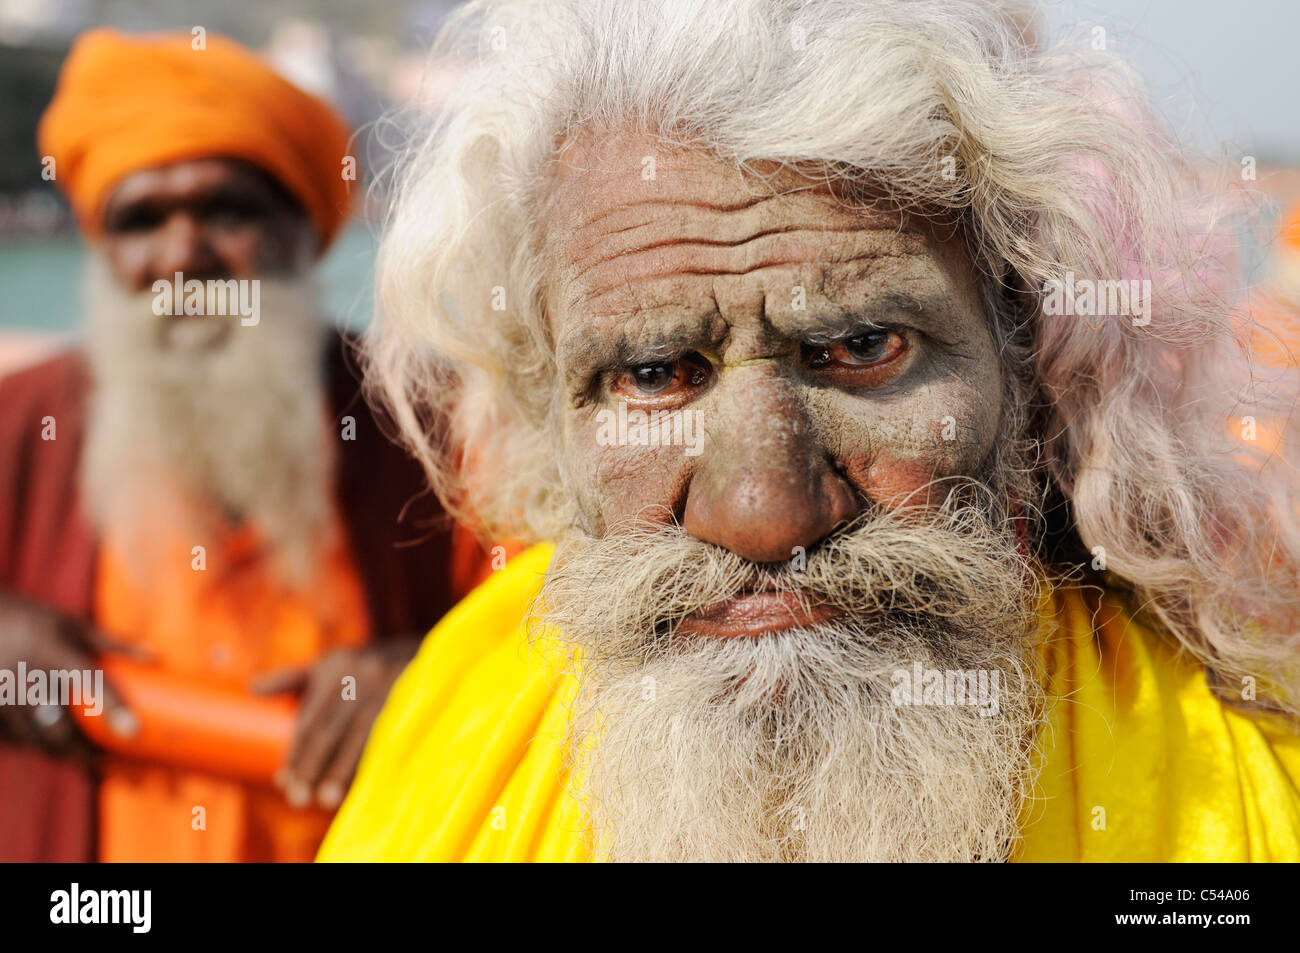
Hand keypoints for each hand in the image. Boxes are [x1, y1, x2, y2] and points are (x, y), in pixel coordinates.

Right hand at [0, 592, 139, 755]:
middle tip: (108, 758)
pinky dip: (33, 746)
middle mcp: (27, 677)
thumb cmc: (33, 621)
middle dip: (85, 752)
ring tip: (85, 758)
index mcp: (54, 651)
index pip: (90, 682)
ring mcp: (2, 696)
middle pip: (59, 729)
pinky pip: (13, 739)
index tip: (132, 732)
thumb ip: (113, 645)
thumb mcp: (73, 626)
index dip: (112, 708)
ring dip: (61, 753)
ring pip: (35, 741)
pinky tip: (49, 746)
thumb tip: (156, 657)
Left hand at [252, 636, 420, 809]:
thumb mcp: (330, 664)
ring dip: (342, 768)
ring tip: (327, 799)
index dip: (296, 751)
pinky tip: (364, 782)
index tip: (284, 781)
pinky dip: (374, 759)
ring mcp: (390, 684)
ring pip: (360, 733)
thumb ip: (293, 679)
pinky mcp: (414, 697)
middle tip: (297, 799)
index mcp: (335, 665)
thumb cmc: (365, 667)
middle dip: (312, 765)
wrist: (425, 650)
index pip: (311, 717)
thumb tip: (253, 688)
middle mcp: (361, 672)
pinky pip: (389, 734)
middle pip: (330, 727)